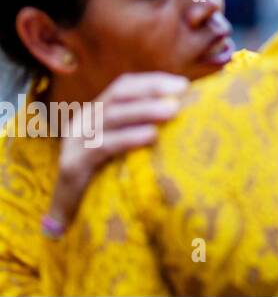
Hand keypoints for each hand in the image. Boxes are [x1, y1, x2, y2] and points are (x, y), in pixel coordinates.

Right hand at [46, 72, 189, 231]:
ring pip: (111, 117)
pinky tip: (150, 136)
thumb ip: (146, 125)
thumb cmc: (108, 176)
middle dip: (151, 90)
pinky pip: (101, 146)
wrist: (70, 214)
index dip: (152, 82)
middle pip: (118, 95)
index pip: (124, 86)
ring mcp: (75, 141)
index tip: (183, 85)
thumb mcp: (125, 145)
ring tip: (172, 110)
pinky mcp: (72, 165)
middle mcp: (83, 121)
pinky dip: (127, 138)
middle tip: (181, 92)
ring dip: (144, 111)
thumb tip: (188, 109)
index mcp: (96, 112)